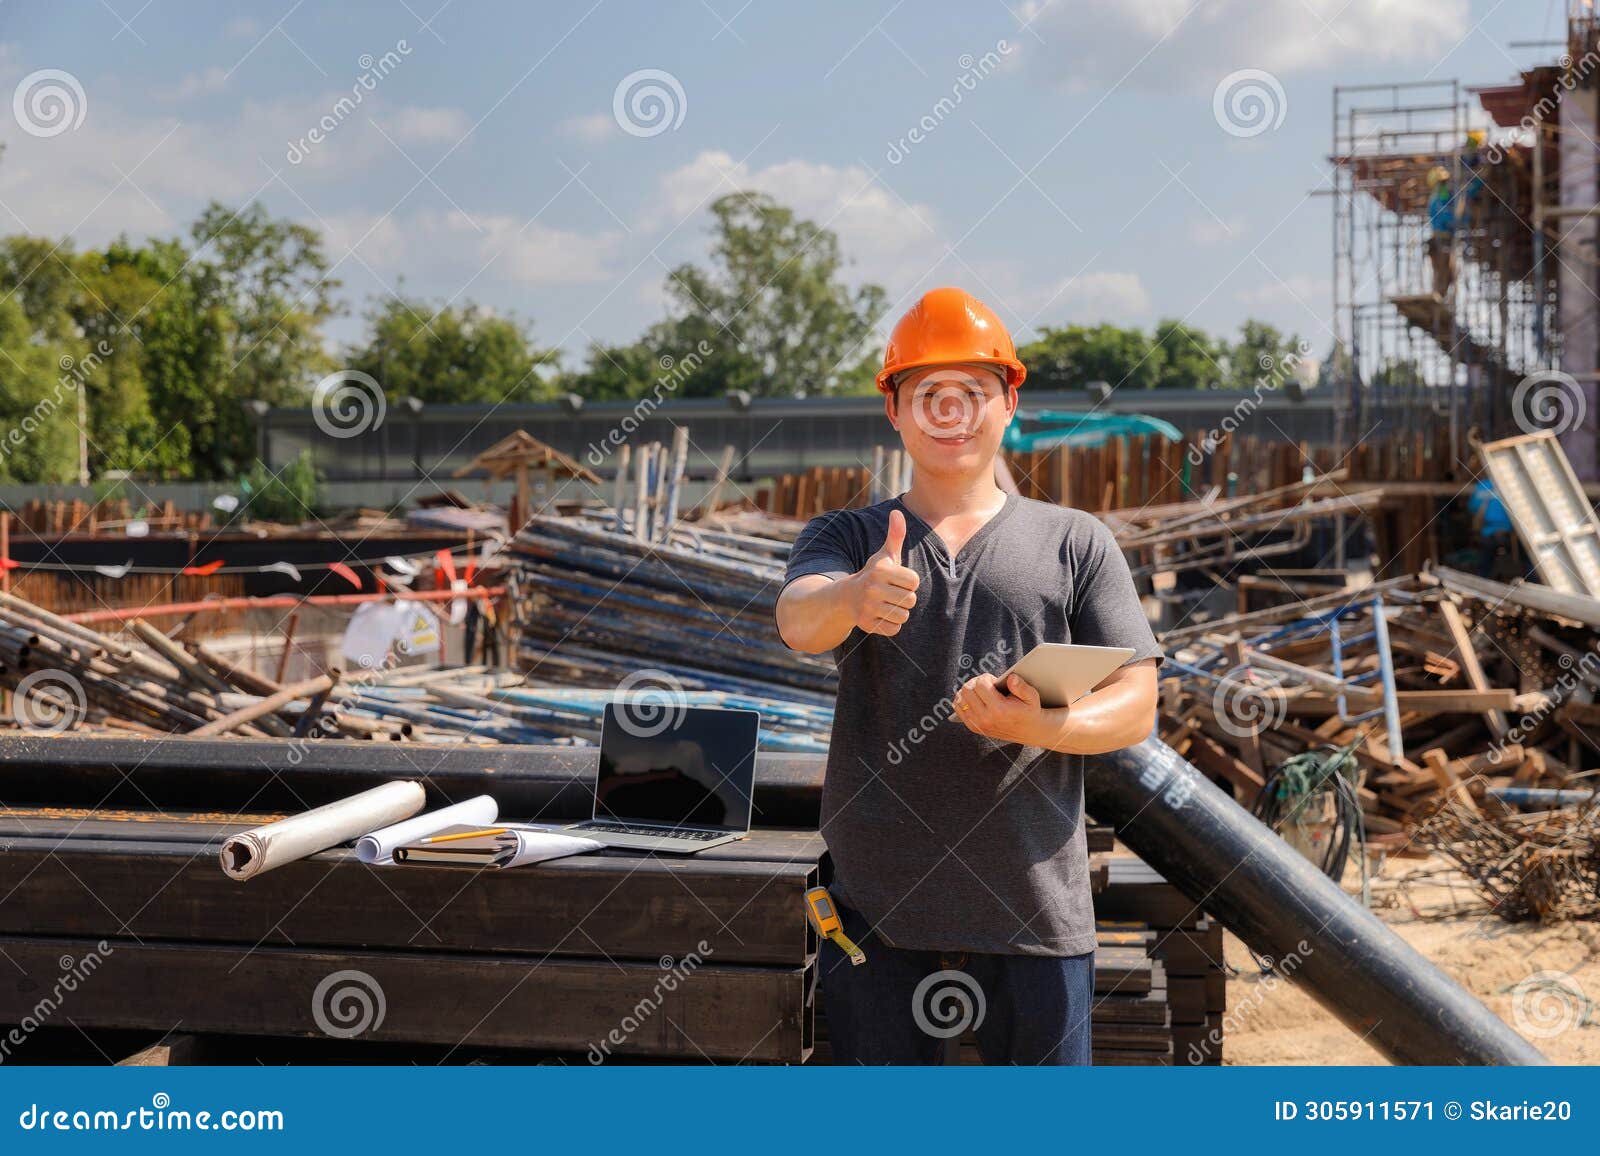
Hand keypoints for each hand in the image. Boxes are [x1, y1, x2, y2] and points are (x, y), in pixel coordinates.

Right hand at [848, 509, 919, 635]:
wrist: (847, 597)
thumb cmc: (873, 574)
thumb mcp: (884, 555)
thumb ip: (895, 535)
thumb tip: (897, 512)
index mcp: (880, 570)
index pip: (914, 581)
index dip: (908, 582)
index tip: (896, 580)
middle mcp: (872, 588)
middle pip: (911, 600)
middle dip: (904, 598)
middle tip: (890, 593)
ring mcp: (868, 607)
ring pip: (903, 615)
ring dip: (898, 611)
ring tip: (886, 604)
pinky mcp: (867, 625)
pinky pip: (894, 629)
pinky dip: (890, 625)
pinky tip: (880, 616)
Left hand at [953, 671, 1050, 745]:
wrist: (1028, 731)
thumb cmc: (1029, 710)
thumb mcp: (1032, 697)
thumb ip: (1022, 687)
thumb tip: (1011, 677)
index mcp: (1000, 710)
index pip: (980, 685)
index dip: (985, 678)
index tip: (993, 680)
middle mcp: (986, 718)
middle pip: (967, 690)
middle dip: (975, 682)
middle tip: (986, 683)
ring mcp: (978, 724)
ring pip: (960, 698)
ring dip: (968, 690)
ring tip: (980, 689)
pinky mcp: (974, 727)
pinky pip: (958, 708)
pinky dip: (962, 700)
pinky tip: (973, 697)